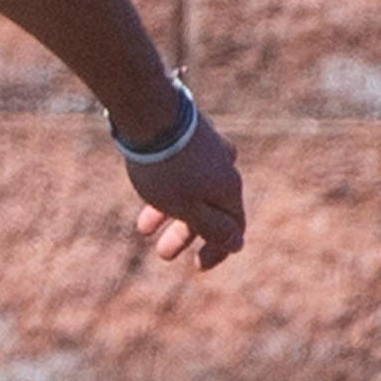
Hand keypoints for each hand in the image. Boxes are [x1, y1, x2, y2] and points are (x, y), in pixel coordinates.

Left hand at [127, 114, 244, 270]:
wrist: (150, 114)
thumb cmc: (168, 168)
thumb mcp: (190, 208)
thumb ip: (214, 228)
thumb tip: (237, 244)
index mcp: (229, 189)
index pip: (233, 229)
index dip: (218, 250)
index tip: (199, 266)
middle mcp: (224, 168)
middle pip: (211, 210)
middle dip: (186, 235)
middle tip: (164, 255)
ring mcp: (208, 150)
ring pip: (193, 190)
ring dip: (169, 213)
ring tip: (143, 229)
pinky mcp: (188, 137)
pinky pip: (181, 171)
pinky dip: (165, 188)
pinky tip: (146, 192)